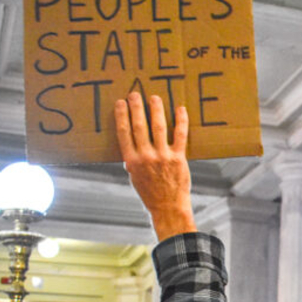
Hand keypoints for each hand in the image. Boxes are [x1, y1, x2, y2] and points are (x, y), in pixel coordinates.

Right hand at [114, 92, 195, 240]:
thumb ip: (132, 160)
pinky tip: (180, 109)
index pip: (123, 133)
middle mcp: (145, 157)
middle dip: (136, 108)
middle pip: (139, 126)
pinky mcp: (179, 158)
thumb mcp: (134, 177)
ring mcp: (163, 156)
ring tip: (154, 98)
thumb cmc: (150, 192)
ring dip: (156, 110)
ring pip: (158, 127)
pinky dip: (181, 121)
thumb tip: (130, 144)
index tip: (121, 102)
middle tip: (135, 94)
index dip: (122, 115)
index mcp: (131, 161)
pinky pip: (180, 135)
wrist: (168, 207)